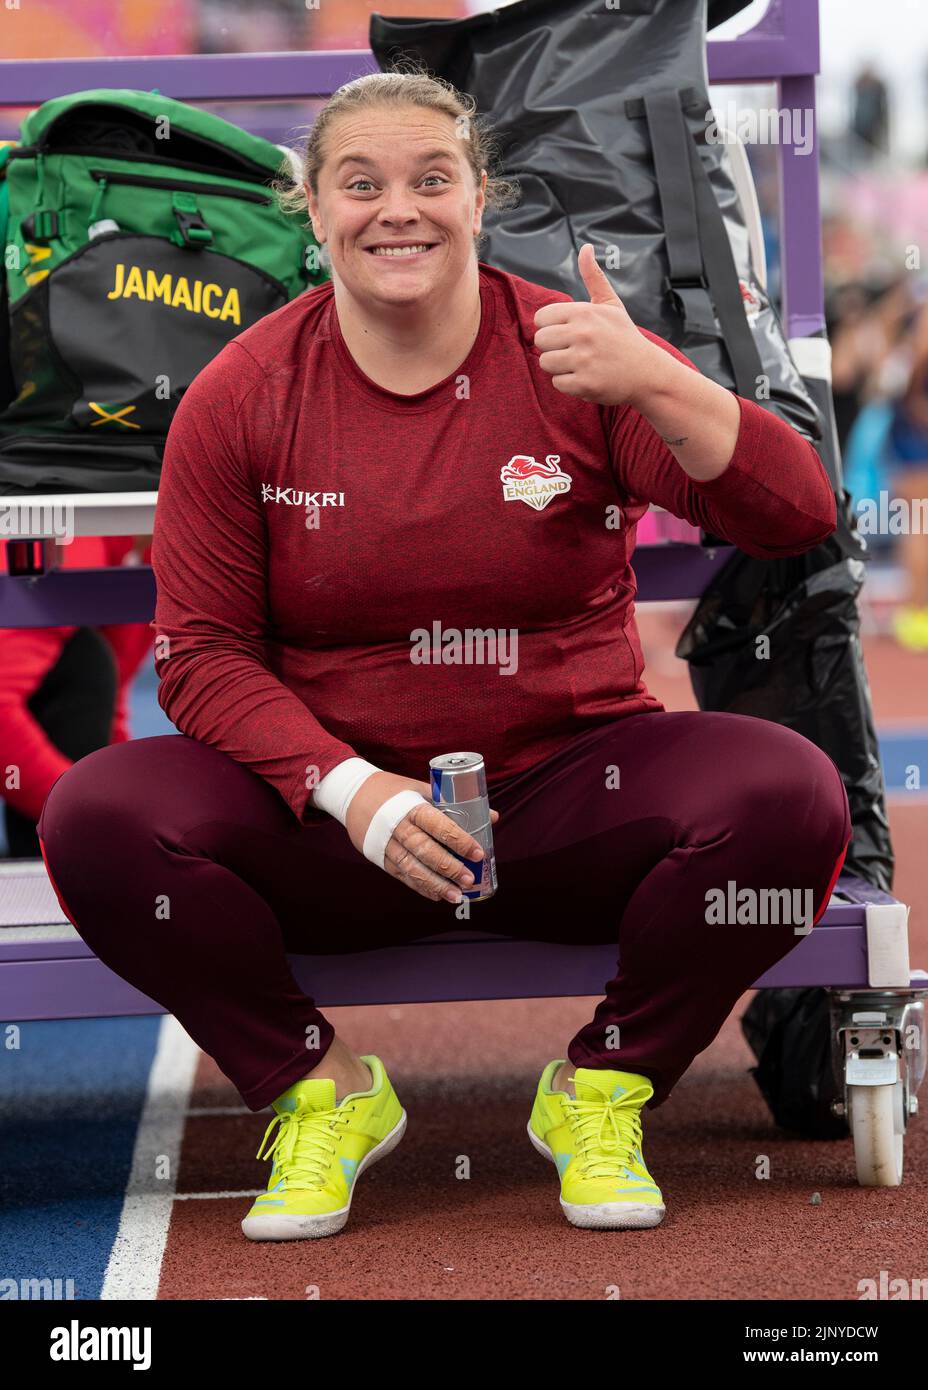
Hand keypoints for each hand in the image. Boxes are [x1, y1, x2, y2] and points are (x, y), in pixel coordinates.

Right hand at [344, 771, 499, 903]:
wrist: (353, 794)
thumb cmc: (394, 790)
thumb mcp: (421, 789)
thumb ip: (453, 804)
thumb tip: (491, 817)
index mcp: (411, 807)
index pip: (438, 825)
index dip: (459, 840)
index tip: (478, 853)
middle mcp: (398, 827)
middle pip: (425, 850)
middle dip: (448, 867)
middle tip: (469, 879)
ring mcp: (387, 844)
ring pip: (412, 868)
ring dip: (435, 884)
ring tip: (456, 896)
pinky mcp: (380, 857)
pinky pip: (401, 876)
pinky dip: (419, 887)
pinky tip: (436, 895)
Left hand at [533, 242, 662, 407]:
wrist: (648, 372)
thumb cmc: (624, 337)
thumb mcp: (611, 304)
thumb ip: (593, 277)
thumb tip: (585, 247)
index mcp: (584, 312)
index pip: (541, 318)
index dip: (551, 326)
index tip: (568, 332)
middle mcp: (582, 334)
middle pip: (540, 341)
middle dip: (553, 347)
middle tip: (575, 350)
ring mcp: (583, 360)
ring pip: (545, 363)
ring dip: (559, 366)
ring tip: (581, 364)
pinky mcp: (584, 384)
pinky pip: (557, 384)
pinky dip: (569, 384)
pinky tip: (587, 377)